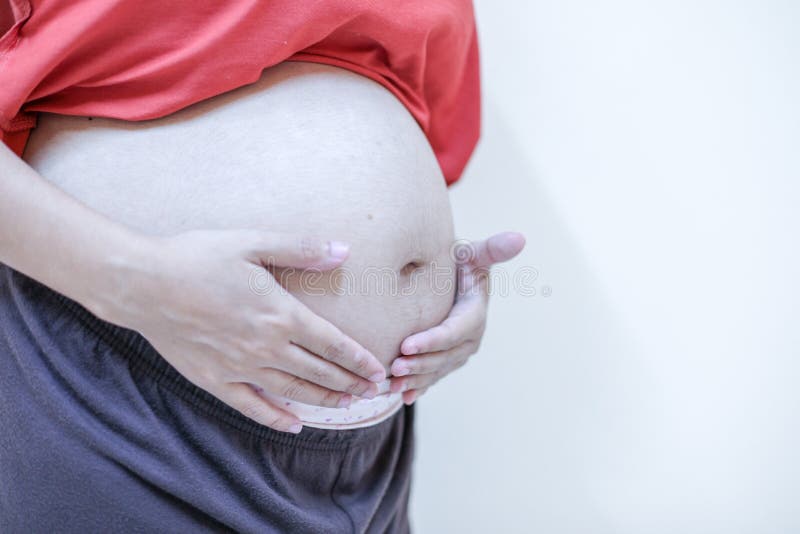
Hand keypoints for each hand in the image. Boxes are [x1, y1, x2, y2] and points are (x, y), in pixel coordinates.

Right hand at [98, 229, 386, 433]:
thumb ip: (301, 250)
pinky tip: (294, 425)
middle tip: (373, 392)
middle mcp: (265, 347)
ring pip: (294, 391)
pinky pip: (252, 406)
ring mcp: (240, 367)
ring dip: (324, 400)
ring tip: (347, 405)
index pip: (332, 344)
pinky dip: (276, 417)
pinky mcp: (214, 379)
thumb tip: (343, 250)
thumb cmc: (197, 257)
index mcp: (280, 314)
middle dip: (350, 383)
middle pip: (319, 372)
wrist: (142, 284)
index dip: (359, 360)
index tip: (378, 370)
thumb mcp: (252, 243)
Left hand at [388, 232, 525, 403]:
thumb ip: (492, 249)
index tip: (406, 344)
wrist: (453, 278)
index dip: (431, 341)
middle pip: (443, 357)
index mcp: (475, 314)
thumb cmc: (459, 261)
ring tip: (391, 384)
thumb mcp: (473, 253)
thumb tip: (519, 238)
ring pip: (436, 371)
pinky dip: (417, 388)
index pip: (453, 332)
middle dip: (419, 364)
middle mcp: (470, 338)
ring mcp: (458, 353)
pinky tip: (400, 398)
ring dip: (415, 380)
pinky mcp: (446, 361)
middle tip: (393, 367)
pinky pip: (432, 378)